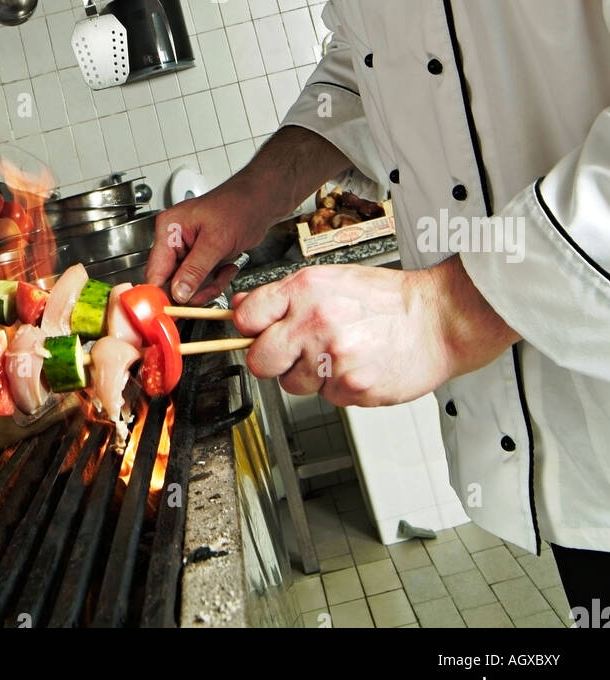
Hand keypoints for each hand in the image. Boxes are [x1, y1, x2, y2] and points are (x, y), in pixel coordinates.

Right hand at [145, 179, 274, 303]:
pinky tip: (227, 268)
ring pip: (187, 285)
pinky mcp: (199, 258)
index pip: (155, 270)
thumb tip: (179, 293)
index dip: (161, 294)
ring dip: (208, 285)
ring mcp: (187, 250)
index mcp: (169, 230)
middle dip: (192, 290)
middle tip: (209, 290)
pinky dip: (215, 280)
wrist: (259, 204)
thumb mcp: (216, 241)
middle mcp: (174, 240)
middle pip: (170, 281)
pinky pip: (201, 281)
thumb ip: (195, 270)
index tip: (171, 312)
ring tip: (223, 272)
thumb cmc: (239, 207)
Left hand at [231, 257, 521, 402]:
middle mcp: (315, 322)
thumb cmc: (387, 300)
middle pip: (260, 360)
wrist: (437, 320)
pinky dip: (339, 388)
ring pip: (293, 384)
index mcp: (306, 290)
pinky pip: (327, 398)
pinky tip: (358, 367)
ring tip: (338, 355)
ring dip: (310, 376)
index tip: (256, 333)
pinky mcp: (351, 387)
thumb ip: (284, 296)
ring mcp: (332, 357)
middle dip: (271, 361)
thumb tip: (242, 306)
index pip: (247, 316)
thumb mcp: (330, 281)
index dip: (247, 329)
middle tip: (293, 353)